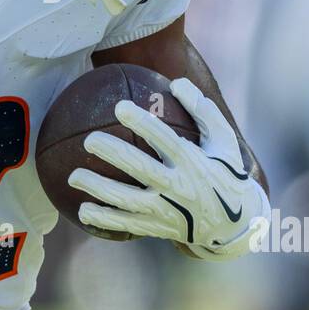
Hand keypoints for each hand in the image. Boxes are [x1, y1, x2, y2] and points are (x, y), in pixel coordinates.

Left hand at [68, 77, 269, 258]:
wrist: (235, 223)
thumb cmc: (224, 172)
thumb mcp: (223, 140)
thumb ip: (202, 110)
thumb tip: (176, 82)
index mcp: (194, 162)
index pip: (166, 140)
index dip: (143, 123)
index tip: (119, 107)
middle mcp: (179, 187)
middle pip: (141, 169)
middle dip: (113, 153)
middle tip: (89, 140)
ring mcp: (168, 211)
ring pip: (127, 200)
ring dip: (98, 189)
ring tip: (74, 176)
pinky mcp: (158, 228)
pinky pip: (127, 224)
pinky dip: (104, 219)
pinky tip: (82, 210)